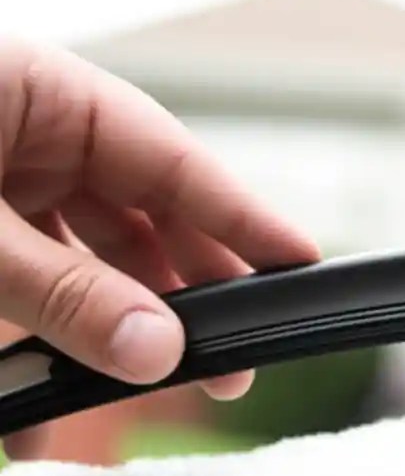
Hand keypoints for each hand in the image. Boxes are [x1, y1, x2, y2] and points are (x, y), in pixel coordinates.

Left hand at [0, 39, 318, 456]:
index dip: (245, 219)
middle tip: (233, 361)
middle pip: (144, 212)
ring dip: (119, 319)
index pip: (176, 160)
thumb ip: (61, 292)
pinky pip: (32, 271)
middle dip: (188, 290)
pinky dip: (52, 324)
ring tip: (153, 382)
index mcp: (44, 92)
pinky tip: (61, 383)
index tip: (304, 264)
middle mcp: (29, 128)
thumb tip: (160, 352)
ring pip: (90, 249)